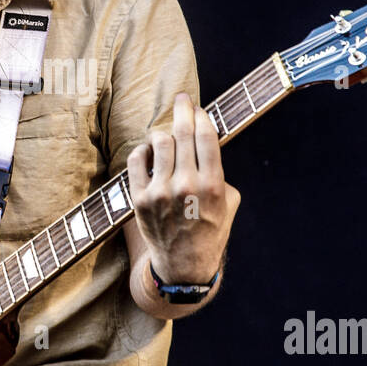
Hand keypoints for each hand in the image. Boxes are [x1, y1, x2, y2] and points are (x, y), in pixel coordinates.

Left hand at [127, 93, 240, 284]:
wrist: (184, 266)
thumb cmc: (210, 230)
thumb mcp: (229, 204)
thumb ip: (219, 173)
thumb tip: (204, 143)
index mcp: (213, 185)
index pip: (205, 136)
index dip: (200, 115)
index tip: (197, 107)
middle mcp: (187, 186)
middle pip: (182, 133)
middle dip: (183, 110)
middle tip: (182, 100)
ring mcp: (160, 192)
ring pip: (159, 142)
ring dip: (164, 133)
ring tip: (167, 136)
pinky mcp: (140, 199)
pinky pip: (137, 159)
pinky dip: (143, 150)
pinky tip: (150, 152)